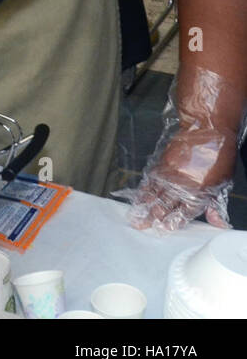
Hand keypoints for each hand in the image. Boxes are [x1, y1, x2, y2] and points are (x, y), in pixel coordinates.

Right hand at [122, 66, 245, 232]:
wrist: (207, 129)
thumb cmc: (219, 154)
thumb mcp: (224, 181)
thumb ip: (216, 204)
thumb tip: (216, 222)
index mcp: (200, 191)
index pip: (184, 212)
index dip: (172, 221)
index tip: (163, 229)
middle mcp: (182, 183)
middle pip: (164, 204)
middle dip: (153, 217)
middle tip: (142, 227)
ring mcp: (170, 172)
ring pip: (154, 193)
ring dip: (144, 206)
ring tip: (134, 217)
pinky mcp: (162, 163)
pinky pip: (150, 180)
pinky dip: (143, 190)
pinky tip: (138, 197)